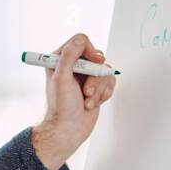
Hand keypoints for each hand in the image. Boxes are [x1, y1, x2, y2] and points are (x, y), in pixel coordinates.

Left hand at [31, 32, 116, 169]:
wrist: (69, 130)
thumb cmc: (61, 108)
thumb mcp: (61, 78)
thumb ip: (69, 56)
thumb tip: (80, 40)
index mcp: (60, 59)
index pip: (81, 42)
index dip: (89, 51)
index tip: (92, 63)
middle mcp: (74, 66)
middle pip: (97, 57)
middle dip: (95, 76)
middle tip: (87, 90)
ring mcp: (86, 77)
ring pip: (105, 71)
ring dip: (99, 89)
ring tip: (87, 101)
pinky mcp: (97, 86)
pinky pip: (110, 82)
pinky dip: (104, 94)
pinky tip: (92, 103)